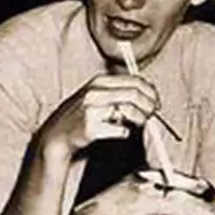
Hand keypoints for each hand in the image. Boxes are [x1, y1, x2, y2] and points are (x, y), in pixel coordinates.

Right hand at [36, 74, 159, 161]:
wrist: (59, 134)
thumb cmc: (83, 114)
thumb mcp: (98, 94)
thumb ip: (121, 90)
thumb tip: (150, 92)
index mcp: (100, 81)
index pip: (134, 80)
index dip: (150, 92)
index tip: (156, 102)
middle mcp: (95, 92)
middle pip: (134, 94)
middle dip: (149, 105)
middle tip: (152, 114)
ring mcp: (92, 110)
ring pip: (129, 111)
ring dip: (140, 119)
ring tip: (138, 124)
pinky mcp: (92, 128)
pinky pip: (120, 130)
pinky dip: (125, 132)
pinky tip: (119, 132)